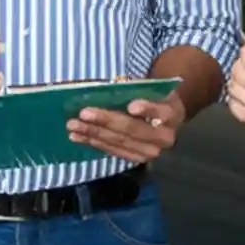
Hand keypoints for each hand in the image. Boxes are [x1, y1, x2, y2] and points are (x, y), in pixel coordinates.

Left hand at [67, 90, 186, 163]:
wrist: (167, 119)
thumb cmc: (154, 97)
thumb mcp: (152, 89)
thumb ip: (135, 89)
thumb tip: (111, 86)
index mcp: (171, 114)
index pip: (161, 112)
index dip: (147, 109)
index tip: (131, 106)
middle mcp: (164, 137)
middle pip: (133, 129)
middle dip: (106, 121)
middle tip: (83, 113)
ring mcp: (150, 152)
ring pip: (119, 142)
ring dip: (93, 134)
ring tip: (73, 126)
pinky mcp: (136, 159)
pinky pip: (113, 151)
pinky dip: (94, 143)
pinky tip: (78, 137)